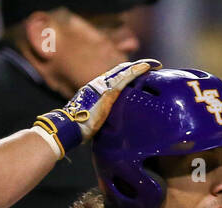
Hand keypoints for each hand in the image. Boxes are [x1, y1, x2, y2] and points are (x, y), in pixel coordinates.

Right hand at [35, 58, 159, 154]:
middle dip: (136, 66)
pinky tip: (147, 67)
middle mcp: (98, 84)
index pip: (114, 78)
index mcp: (95, 90)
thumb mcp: (91, 119)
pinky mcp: (108, 92)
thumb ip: (99, 116)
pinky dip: (137, 71)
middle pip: (120, 70)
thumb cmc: (77, 128)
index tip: (140, 74)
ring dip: (140, 66)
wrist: (68, 127)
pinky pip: (125, 78)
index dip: (127, 74)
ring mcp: (103, 86)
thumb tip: (103, 125)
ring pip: (124, 71)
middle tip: (152, 65)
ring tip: (153, 64)